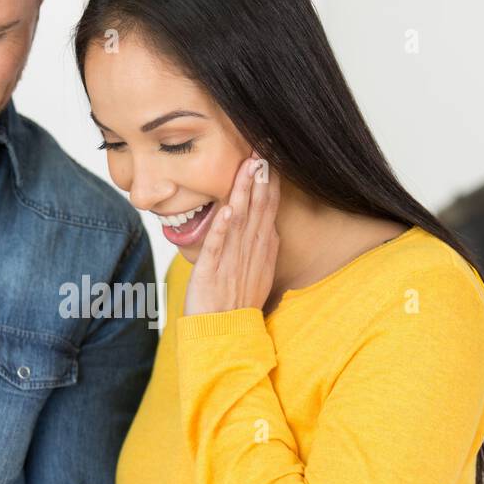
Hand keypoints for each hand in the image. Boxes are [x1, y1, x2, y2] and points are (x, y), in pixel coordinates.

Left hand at [182, 151, 280, 316]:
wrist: (225, 336)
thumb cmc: (236, 305)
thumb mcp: (256, 272)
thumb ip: (261, 247)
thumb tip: (268, 225)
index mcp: (262, 250)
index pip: (268, 208)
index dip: (270, 181)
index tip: (271, 155)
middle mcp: (251, 252)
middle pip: (259, 209)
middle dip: (262, 178)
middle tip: (265, 147)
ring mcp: (233, 262)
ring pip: (241, 221)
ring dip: (245, 193)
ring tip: (250, 167)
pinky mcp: (212, 273)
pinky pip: (219, 247)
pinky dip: (224, 228)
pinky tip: (228, 209)